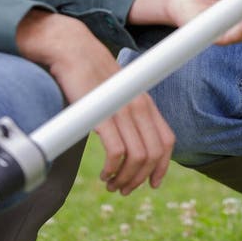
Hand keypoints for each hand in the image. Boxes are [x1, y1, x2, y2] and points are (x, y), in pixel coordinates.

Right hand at [16, 10, 173, 195]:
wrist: (74, 51)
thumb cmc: (92, 76)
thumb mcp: (118, 94)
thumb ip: (127, 115)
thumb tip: (129, 143)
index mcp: (146, 103)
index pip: (167, 141)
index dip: (162, 167)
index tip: (152, 184)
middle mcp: (140, 106)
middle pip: (153, 154)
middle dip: (140, 179)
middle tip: (123, 190)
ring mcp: (123, 109)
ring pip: (138, 157)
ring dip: (125, 178)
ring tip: (111, 184)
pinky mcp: (104, 114)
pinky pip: (117, 152)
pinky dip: (113, 170)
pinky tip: (104, 174)